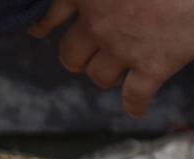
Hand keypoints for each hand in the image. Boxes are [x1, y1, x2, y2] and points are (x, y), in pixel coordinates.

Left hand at [30, 0, 193, 116]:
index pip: (52, 15)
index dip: (45, 26)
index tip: (41, 31)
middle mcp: (98, 22)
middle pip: (70, 56)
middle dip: (78, 57)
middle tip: (90, 54)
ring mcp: (123, 47)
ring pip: (98, 77)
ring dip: (106, 74)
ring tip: (119, 69)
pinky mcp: (152, 66)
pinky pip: (134, 98)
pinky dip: (135, 105)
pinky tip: (137, 108)